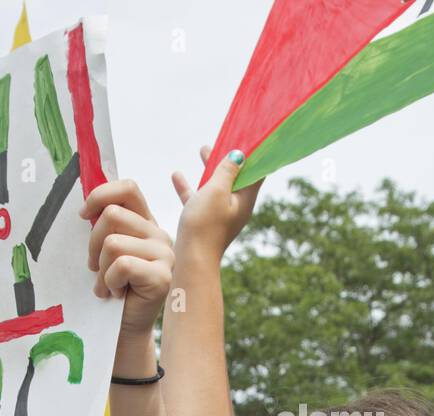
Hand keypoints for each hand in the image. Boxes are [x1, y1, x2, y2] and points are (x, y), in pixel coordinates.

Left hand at [80, 179, 175, 336]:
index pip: (128, 189)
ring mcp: (165, 255)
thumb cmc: (113, 287)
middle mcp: (159, 234)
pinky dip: (110, 281)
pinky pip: (122, 265)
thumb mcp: (107, 251)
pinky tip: (117, 292)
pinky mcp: (163, 276)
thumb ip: (105, 226)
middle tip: (95, 267)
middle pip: (112, 215)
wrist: (125, 326)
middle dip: (93, 244)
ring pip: (113, 243)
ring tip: (108, 284)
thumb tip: (83, 208)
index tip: (82, 216)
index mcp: (146, 223)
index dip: (100, 195)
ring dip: (101, 269)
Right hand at [171, 145, 264, 262]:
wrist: (192, 259)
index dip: (255, 155)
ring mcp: (220, 214)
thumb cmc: (205, 225)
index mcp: (245, 199)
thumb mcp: (217, 191)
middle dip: (229, 157)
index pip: (256, 173)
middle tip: (226, 138)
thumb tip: (239, 155)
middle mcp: (236, 207)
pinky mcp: (205, 221)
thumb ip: (227, 171)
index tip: (253, 138)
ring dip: (210, 167)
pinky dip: (190, 186)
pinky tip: (176, 175)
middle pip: (235, 176)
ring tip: (203, 149)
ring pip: (216, 185)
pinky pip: (198, 198)